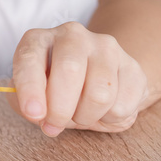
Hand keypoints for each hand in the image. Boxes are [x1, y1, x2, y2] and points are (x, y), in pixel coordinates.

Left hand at [10, 21, 148, 135]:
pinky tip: (104, 109)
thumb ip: (28, 104)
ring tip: (80, 114)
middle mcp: (72, 35)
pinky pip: (123, 105)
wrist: (96, 81)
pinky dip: (110, 119)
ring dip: (86, 116)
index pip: (30, 58)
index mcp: (39, 39)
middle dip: (60, 109)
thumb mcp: (32, 95)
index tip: (34, 114)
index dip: (30, 88)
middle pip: (69, 71)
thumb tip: (38, 114)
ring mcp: (105, 47)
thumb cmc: (55, 89)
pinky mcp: (133, 67)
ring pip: (100, 93)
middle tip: (55, 125)